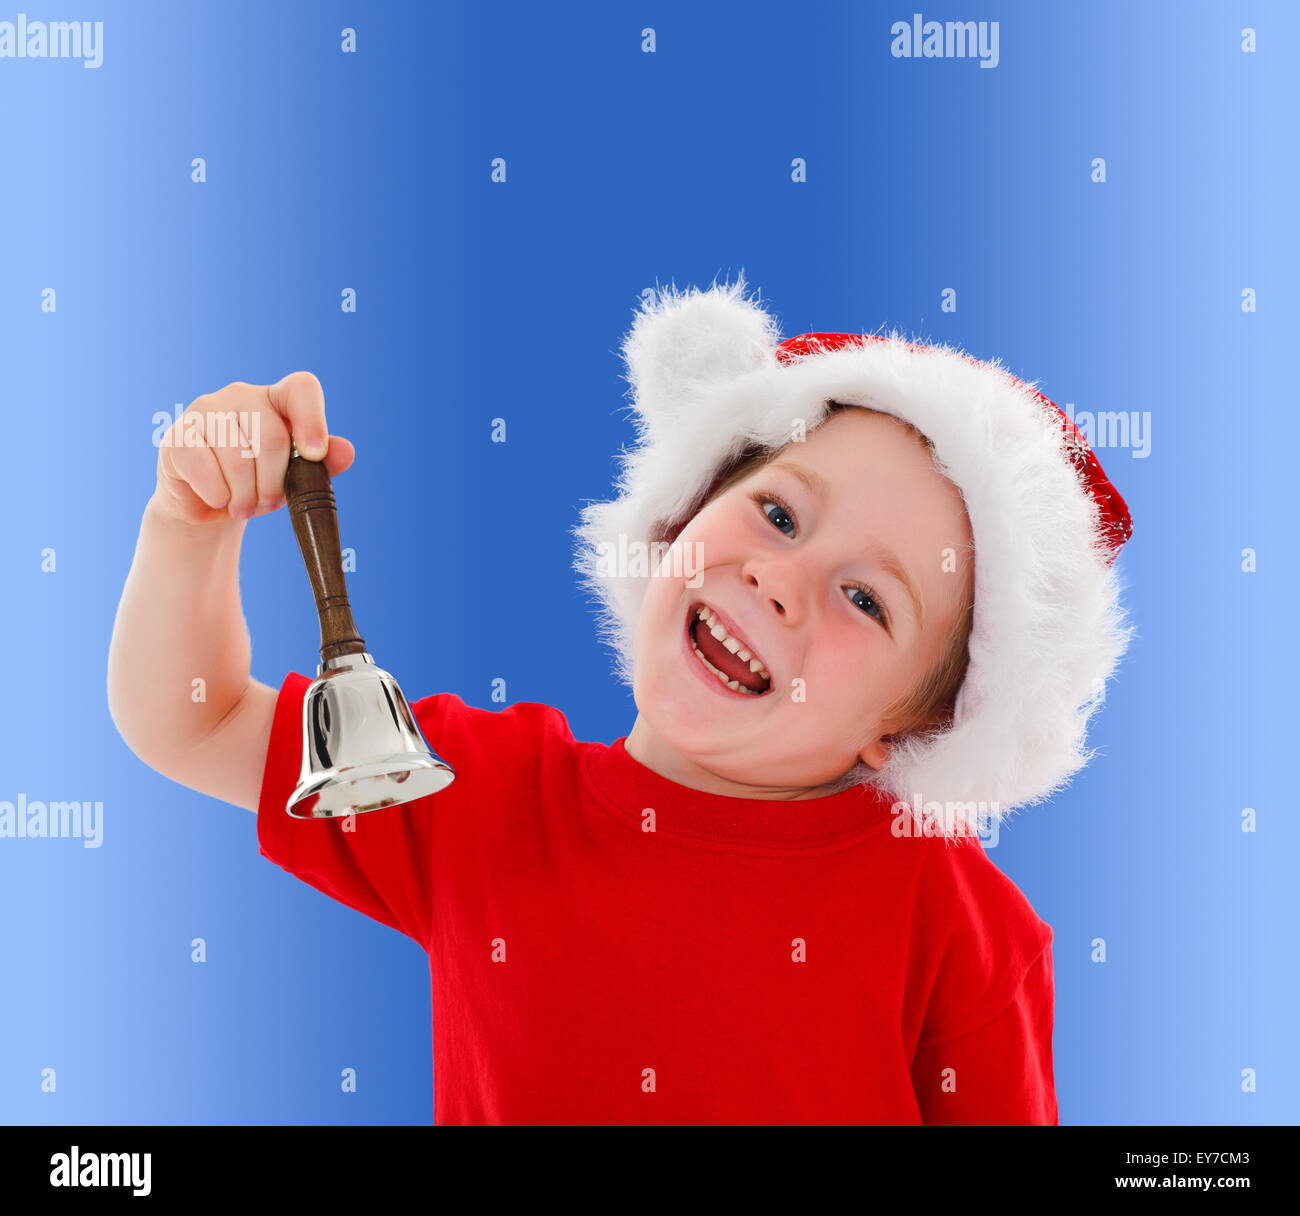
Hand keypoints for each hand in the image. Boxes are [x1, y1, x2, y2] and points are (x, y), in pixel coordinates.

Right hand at [153, 371, 355, 524]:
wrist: (209, 501)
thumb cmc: (259, 482)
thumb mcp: (295, 477)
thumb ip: (322, 465)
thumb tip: (346, 451)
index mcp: (277, 400)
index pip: (301, 389)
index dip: (312, 419)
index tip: (314, 455)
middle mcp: (241, 395)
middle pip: (270, 439)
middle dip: (274, 484)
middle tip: (268, 503)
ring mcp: (205, 410)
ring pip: (238, 459)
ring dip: (246, 496)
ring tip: (245, 505)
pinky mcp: (178, 435)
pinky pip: (205, 470)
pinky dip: (219, 496)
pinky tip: (219, 498)